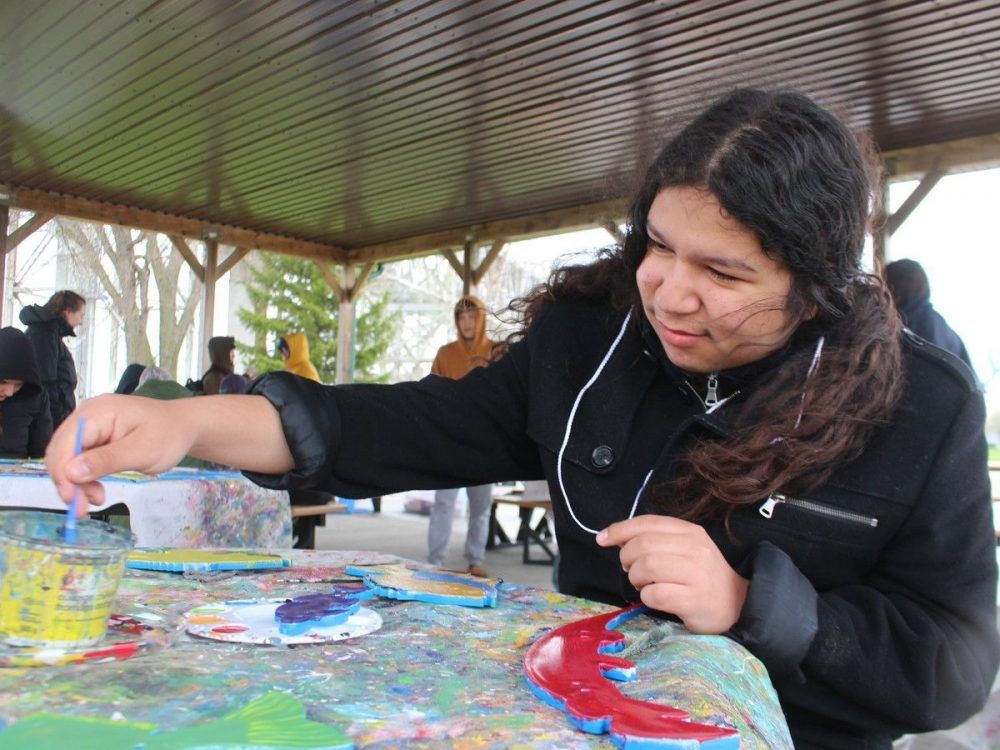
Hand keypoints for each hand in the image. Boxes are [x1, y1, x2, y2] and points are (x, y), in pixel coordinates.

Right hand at [45, 394, 195, 512]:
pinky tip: (96, 491)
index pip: (67, 442)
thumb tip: (71, 472)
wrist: (184, 427)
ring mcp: (90, 428)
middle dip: (68, 481)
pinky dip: (84, 479)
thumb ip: (107, 460)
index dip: (63, 472)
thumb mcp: (142, 450)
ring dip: (75, 483)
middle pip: (61, 452)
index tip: (72, 499)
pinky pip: (79, 462)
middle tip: (82, 508)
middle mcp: (87, 417)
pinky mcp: (95, 440)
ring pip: (67, 459)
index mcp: (98, 412)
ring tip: (97, 499)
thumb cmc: (169, 435)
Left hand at [596, 515, 748, 633]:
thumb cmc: (701, 576)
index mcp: (690, 532)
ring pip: (646, 567)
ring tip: (643, 584)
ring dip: (636, 578)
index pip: (648, 523)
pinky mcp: (695, 600)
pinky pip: (655, 594)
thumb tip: (612, 536)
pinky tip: (654, 598)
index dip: (620, 529)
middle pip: (643, 545)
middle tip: (630, 570)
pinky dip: (647, 597)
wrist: (737, 604)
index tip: (602, 538)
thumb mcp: (684, 549)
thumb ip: (655, 539)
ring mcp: (697, 574)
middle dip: (627, 558)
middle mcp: (695, 549)